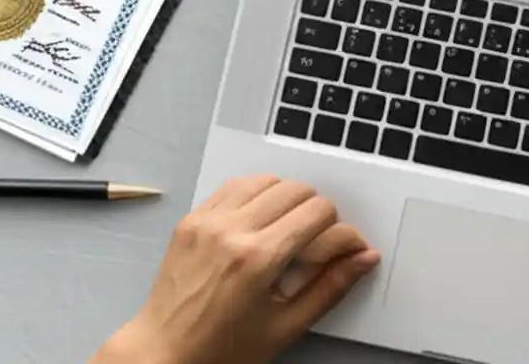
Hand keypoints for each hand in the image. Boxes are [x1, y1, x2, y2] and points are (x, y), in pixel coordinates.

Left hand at [90, 175, 379, 363]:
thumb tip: (365, 258)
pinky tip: (259, 221)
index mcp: (258, 260)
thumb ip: (331, 287)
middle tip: (314, 242)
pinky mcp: (192, 219)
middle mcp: (232, 231)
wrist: (163, 352)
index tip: (340, 248)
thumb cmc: (222, 348)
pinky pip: (235, 186)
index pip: (318, 212)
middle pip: (297, 190)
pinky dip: (255, 194)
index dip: (339, 229)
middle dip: (316, 212)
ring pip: (267, 180)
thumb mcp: (286, 326)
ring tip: (287, 230)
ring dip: (286, 198)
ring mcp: (208, 221)